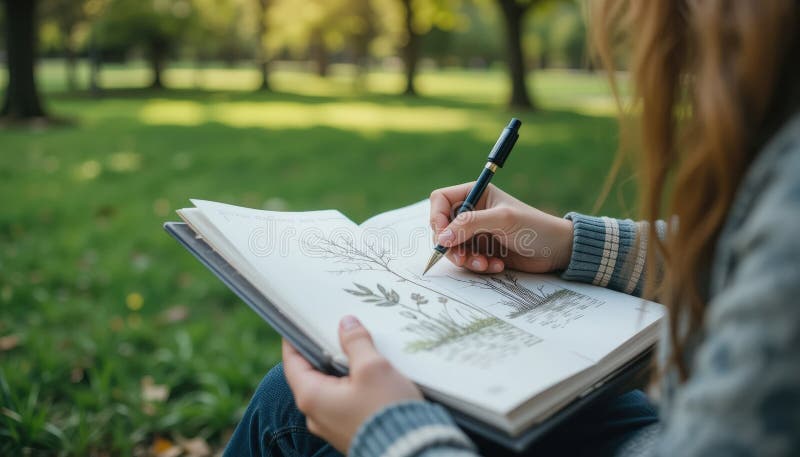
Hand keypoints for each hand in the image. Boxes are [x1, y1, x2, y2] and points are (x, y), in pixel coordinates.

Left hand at [283, 315, 422, 452]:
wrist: (412, 450)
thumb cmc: (386, 410)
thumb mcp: (372, 367)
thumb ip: (356, 343)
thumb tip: (347, 324)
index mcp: (312, 397)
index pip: (293, 362)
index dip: (295, 340)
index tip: (298, 324)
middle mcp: (316, 415)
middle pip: (312, 375)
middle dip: (324, 352)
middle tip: (335, 330)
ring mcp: (332, 426)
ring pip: (330, 388)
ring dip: (342, 368)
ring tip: (357, 349)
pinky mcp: (350, 430)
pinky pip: (344, 402)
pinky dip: (352, 385)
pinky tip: (370, 374)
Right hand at [429, 183, 572, 273]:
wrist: (557, 250)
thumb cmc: (534, 227)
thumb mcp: (502, 220)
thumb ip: (470, 224)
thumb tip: (442, 237)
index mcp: (475, 193)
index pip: (440, 200)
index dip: (437, 217)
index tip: (443, 236)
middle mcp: (472, 212)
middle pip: (442, 227)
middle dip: (450, 245)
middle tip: (462, 258)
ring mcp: (476, 232)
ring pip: (452, 247)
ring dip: (465, 259)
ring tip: (484, 264)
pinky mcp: (482, 250)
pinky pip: (467, 260)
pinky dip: (477, 265)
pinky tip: (496, 266)